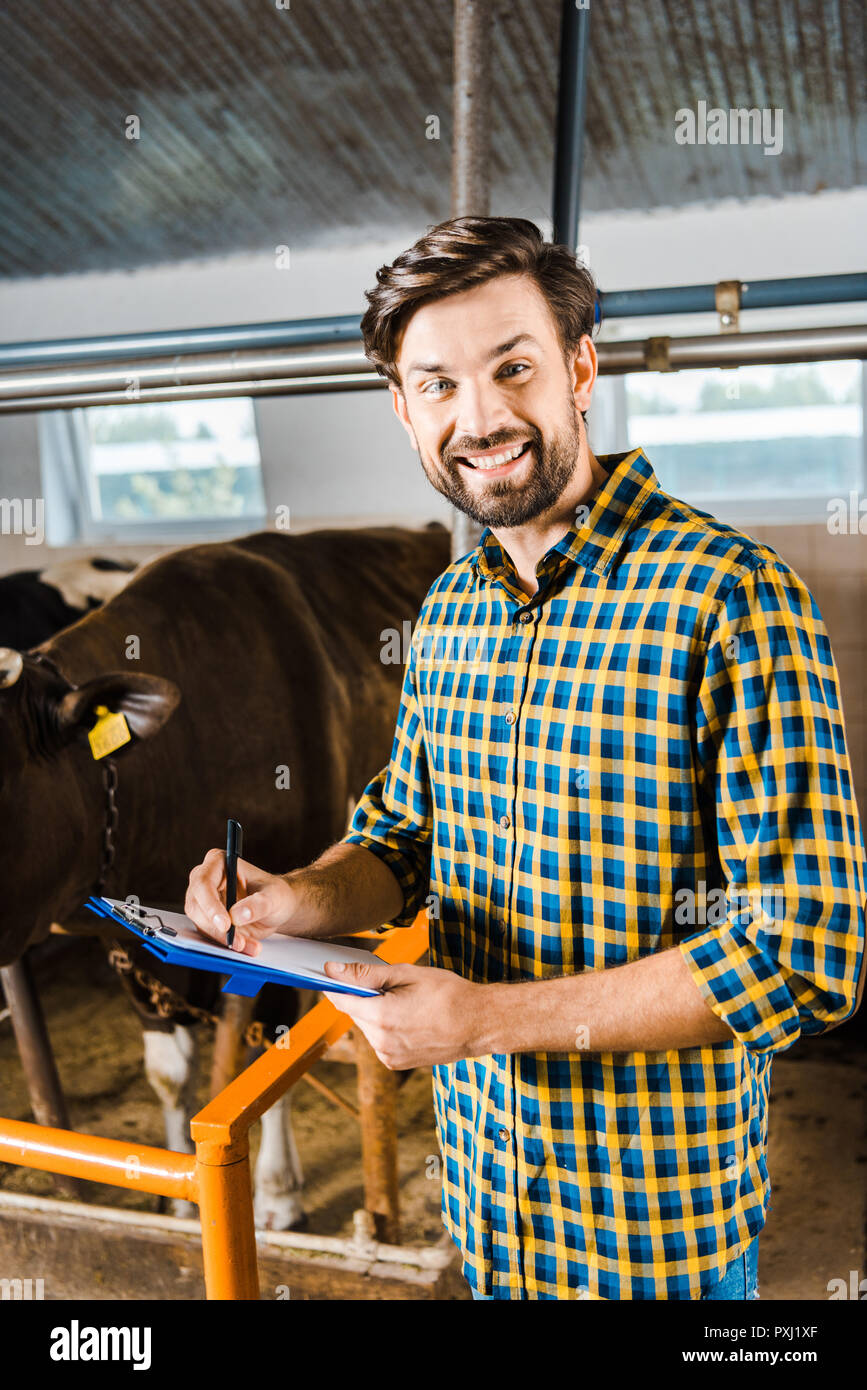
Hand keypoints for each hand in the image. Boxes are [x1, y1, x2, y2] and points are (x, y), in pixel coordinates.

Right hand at [185, 848, 296, 954]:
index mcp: (218, 863)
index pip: (203, 883)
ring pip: (200, 924)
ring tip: (247, 945)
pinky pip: (209, 935)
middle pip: (196, 906)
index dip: (210, 905)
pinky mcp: (207, 920)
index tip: (226, 924)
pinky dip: (226, 945)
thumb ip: (258, 904)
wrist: (278, 908)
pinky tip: (246, 946)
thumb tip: (238, 915)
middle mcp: (206, 880)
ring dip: (223, 939)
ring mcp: (204, 901)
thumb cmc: (276, 894)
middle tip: (237, 942)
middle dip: (215, 928)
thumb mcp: (274, 896)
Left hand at [321, 958, 483, 1068]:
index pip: (340, 999)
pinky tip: (407, 1018)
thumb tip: (333, 970)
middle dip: (362, 996)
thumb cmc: (448, 993)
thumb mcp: (407, 973)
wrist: (479, 1024)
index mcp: (381, 1016)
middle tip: (388, 984)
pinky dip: (384, 1027)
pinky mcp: (395, 1064)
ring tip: (404, 1002)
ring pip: (366, 1026)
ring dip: (374, 1012)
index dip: (333, 983)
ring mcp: (387, 1056)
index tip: (328, 972)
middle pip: (354, 1012)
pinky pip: (378, 1040)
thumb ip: (366, 974)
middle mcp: (380, 1041)